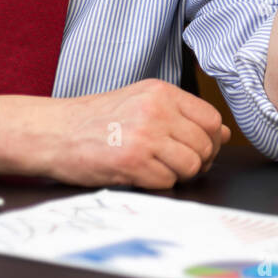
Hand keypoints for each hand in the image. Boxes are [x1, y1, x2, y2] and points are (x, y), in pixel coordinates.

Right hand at [46, 78, 231, 188]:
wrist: (53, 131)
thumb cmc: (95, 119)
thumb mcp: (141, 102)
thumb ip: (182, 115)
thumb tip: (224, 134)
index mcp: (161, 93)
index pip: (212, 119)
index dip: (211, 141)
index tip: (199, 149)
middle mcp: (157, 111)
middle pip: (205, 145)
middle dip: (198, 161)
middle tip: (178, 165)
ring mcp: (145, 136)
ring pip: (191, 165)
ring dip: (179, 174)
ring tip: (158, 169)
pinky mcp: (132, 162)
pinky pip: (167, 182)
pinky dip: (158, 184)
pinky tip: (140, 175)